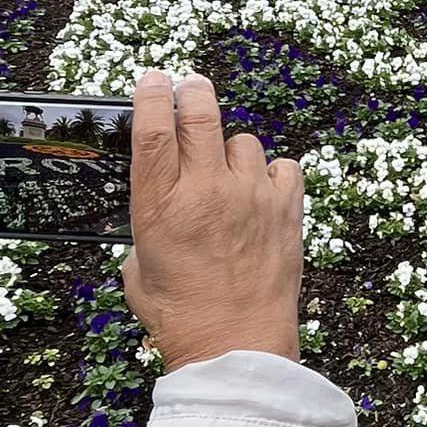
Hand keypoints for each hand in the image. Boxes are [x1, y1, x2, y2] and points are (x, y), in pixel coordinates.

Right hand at [121, 71, 304, 370]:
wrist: (236, 346)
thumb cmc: (181, 315)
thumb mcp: (139, 268)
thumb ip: (148, 227)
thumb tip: (163, 207)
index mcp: (160, 206)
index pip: (152, 131)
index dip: (152, 96)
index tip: (155, 79)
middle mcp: (207, 192)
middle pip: (202, 115)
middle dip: (195, 92)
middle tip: (191, 86)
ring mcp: (252, 197)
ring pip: (244, 142)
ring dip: (232, 151)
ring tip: (227, 178)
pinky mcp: (288, 210)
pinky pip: (284, 167)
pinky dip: (272, 173)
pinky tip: (263, 192)